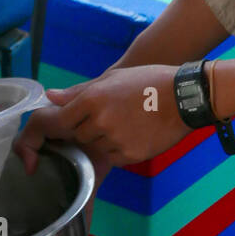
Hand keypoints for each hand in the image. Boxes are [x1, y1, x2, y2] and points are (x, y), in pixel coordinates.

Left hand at [15, 65, 190, 170]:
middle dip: (84, 130)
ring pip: (94, 148)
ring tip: (123, 123)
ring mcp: (115, 141)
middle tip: (105, 117)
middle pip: (77, 136)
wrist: (183, 97)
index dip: (55, 127)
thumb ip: (79, 91)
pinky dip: (117, 149)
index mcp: (92, 99)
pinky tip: (133, 133)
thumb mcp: (111, 78)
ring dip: (101, 140)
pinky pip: (112, 157)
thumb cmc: (146, 81)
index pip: (58, 121)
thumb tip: (50, 96)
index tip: (59, 129)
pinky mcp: (130, 156)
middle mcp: (99, 122)